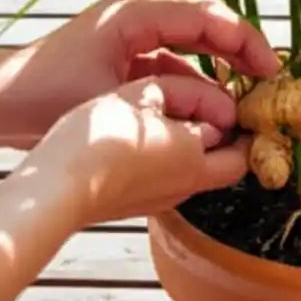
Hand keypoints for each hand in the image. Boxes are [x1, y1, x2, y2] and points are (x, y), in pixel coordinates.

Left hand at [0, 0, 282, 148]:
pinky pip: (173, 65)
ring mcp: (131, 35)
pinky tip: (214, 113)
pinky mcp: (125, 57)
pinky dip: (196, 85)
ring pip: (192, 49)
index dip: (246, 42)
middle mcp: (137, 16)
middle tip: (273, 87)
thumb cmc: (41, 98)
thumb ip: (172, 101)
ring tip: (248, 106)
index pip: (207, 17)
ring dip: (220, 75)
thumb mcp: (112, 100)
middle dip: (242, 55)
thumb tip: (223, 115)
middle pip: (207, 26)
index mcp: (135, 14)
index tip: (272, 72)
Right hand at [23, 75, 252, 225]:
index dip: (242, 124)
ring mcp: (162, 200)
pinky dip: (168, 159)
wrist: (56, 188)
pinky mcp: (137, 206)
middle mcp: (186, 185)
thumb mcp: (146, 94)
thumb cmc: (99, 137)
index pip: (243, 150)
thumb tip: (215, 106)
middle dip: (226, 139)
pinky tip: (144, 136)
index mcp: (195, 158)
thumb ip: (189, 95)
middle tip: (211, 109)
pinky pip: (168, 181)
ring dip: (195, 148)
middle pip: (226, 167)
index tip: (233, 100)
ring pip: (196, 173)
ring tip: (173, 115)